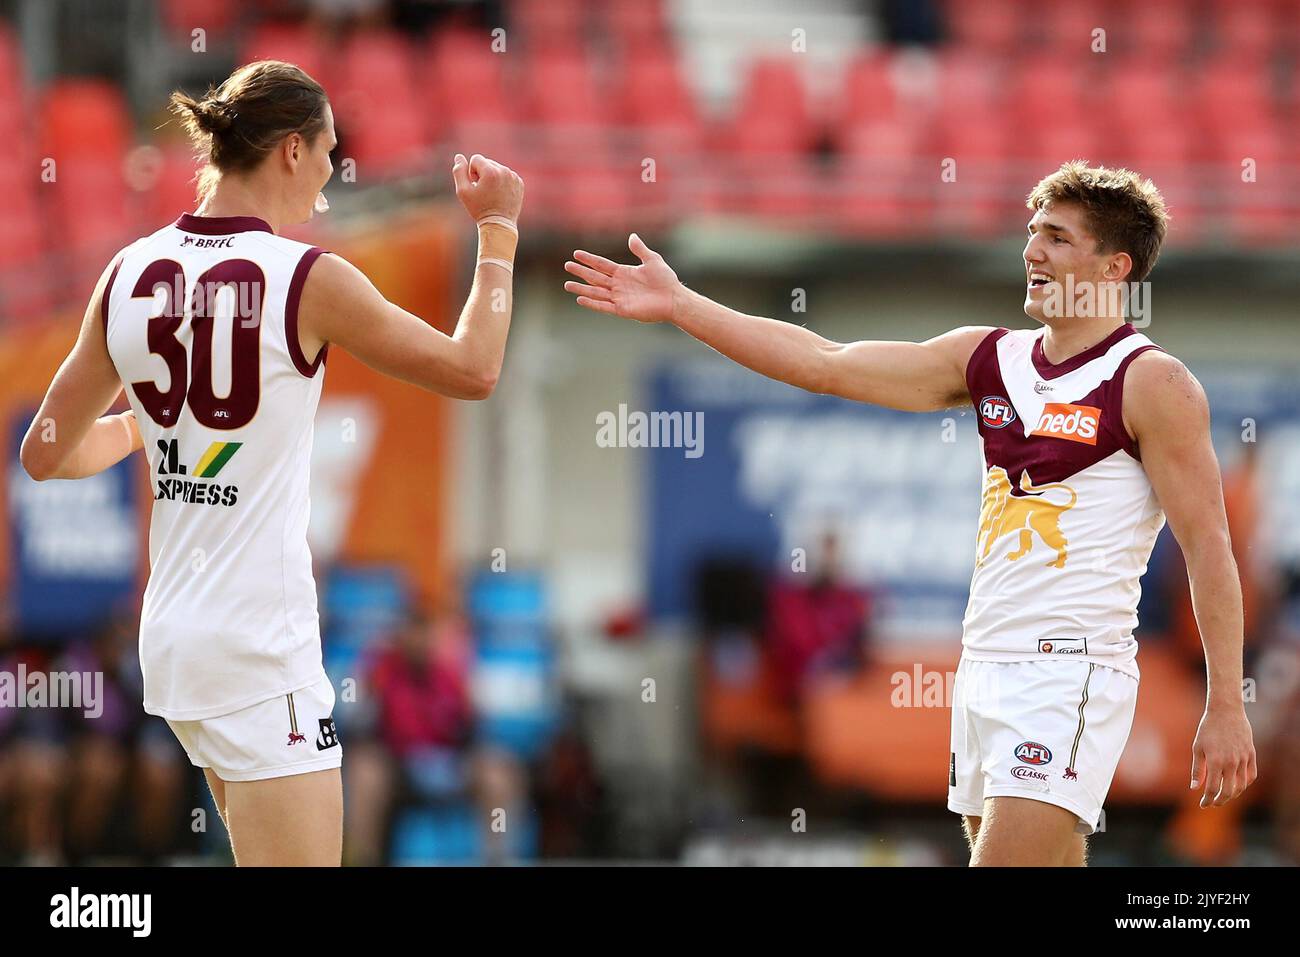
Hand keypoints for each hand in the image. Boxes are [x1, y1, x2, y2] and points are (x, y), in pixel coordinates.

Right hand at [451, 153, 523, 221]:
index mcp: (491, 171)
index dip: (472, 172)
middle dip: (482, 173)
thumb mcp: (463, 191)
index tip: (476, 185)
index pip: (476, 159)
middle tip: (484, 191)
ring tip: (492, 193)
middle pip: (487, 162)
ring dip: (492, 177)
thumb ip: (459, 171)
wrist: (499, 224)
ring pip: (497, 168)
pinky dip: (502, 182)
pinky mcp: (519, 183)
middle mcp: (504, 171)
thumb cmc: (479, 209)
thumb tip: (459, 157)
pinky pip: (507, 175)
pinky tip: (500, 194)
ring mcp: (514, 177)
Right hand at [564, 234, 681, 323]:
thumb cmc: (666, 280)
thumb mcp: (653, 260)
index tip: (576, 253)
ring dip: (581, 288)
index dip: (589, 259)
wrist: (673, 299)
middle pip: (595, 277)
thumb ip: (640, 249)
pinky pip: (604, 306)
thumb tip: (632, 236)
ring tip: (567, 285)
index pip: (602, 265)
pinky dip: (592, 303)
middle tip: (567, 266)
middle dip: (581, 272)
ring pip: (596, 292)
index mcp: (624, 273)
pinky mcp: (622, 310)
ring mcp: (619, 298)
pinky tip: (580, 299)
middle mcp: (619, 285)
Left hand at [1190, 705, 1256, 807]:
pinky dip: (1244, 784)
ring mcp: (1243, 759)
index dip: (1207, 800)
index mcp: (1215, 761)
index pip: (1213, 789)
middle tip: (1212, 804)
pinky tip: (1236, 786)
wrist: (1226, 712)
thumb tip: (1194, 788)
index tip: (1203, 804)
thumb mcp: (1197, 748)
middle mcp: (1231, 763)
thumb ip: (1197, 769)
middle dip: (1220, 801)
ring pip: (1241, 786)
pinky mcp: (1252, 755)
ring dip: (1232, 795)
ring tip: (1223, 796)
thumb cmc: (1208, 729)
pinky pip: (1251, 776)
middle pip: (1228, 791)